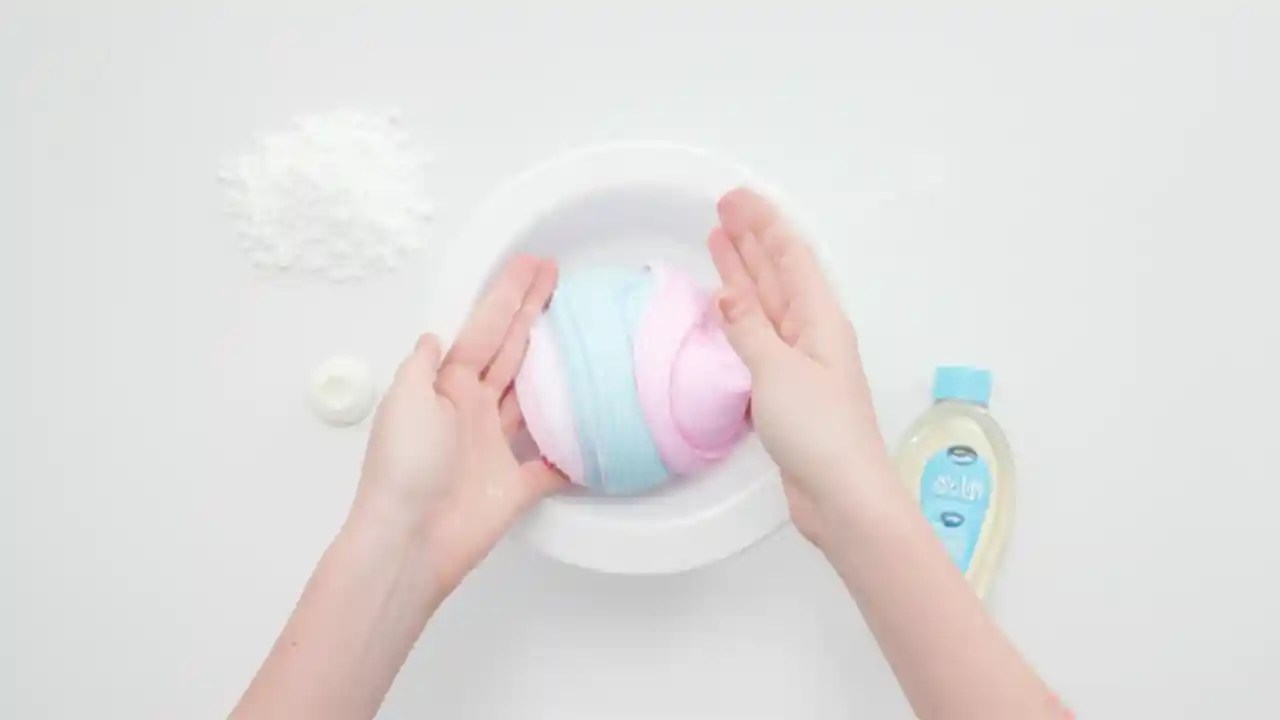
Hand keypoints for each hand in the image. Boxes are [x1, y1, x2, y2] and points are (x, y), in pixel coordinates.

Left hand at [352, 255, 564, 591]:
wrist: (411, 539)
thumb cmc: (404, 468)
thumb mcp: (404, 400)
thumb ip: (422, 366)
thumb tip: (432, 336)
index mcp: (447, 388)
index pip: (485, 331)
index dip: (509, 297)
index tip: (534, 267)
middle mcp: (474, 412)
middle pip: (512, 354)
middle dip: (534, 315)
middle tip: (559, 281)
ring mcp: (496, 448)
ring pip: (535, 399)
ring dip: (557, 369)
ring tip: (583, 337)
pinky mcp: (517, 485)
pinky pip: (553, 462)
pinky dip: (573, 449)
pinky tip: (594, 427)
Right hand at [708, 188, 894, 545]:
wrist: (843, 497)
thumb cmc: (821, 432)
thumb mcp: (778, 372)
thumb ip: (749, 329)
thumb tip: (725, 292)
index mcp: (820, 321)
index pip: (790, 257)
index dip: (762, 224)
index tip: (734, 199)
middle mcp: (813, 335)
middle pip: (780, 274)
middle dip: (751, 241)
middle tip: (722, 211)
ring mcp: (801, 363)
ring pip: (768, 304)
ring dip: (744, 274)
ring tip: (720, 243)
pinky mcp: (788, 391)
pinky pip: (761, 337)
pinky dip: (742, 316)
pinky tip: (727, 308)